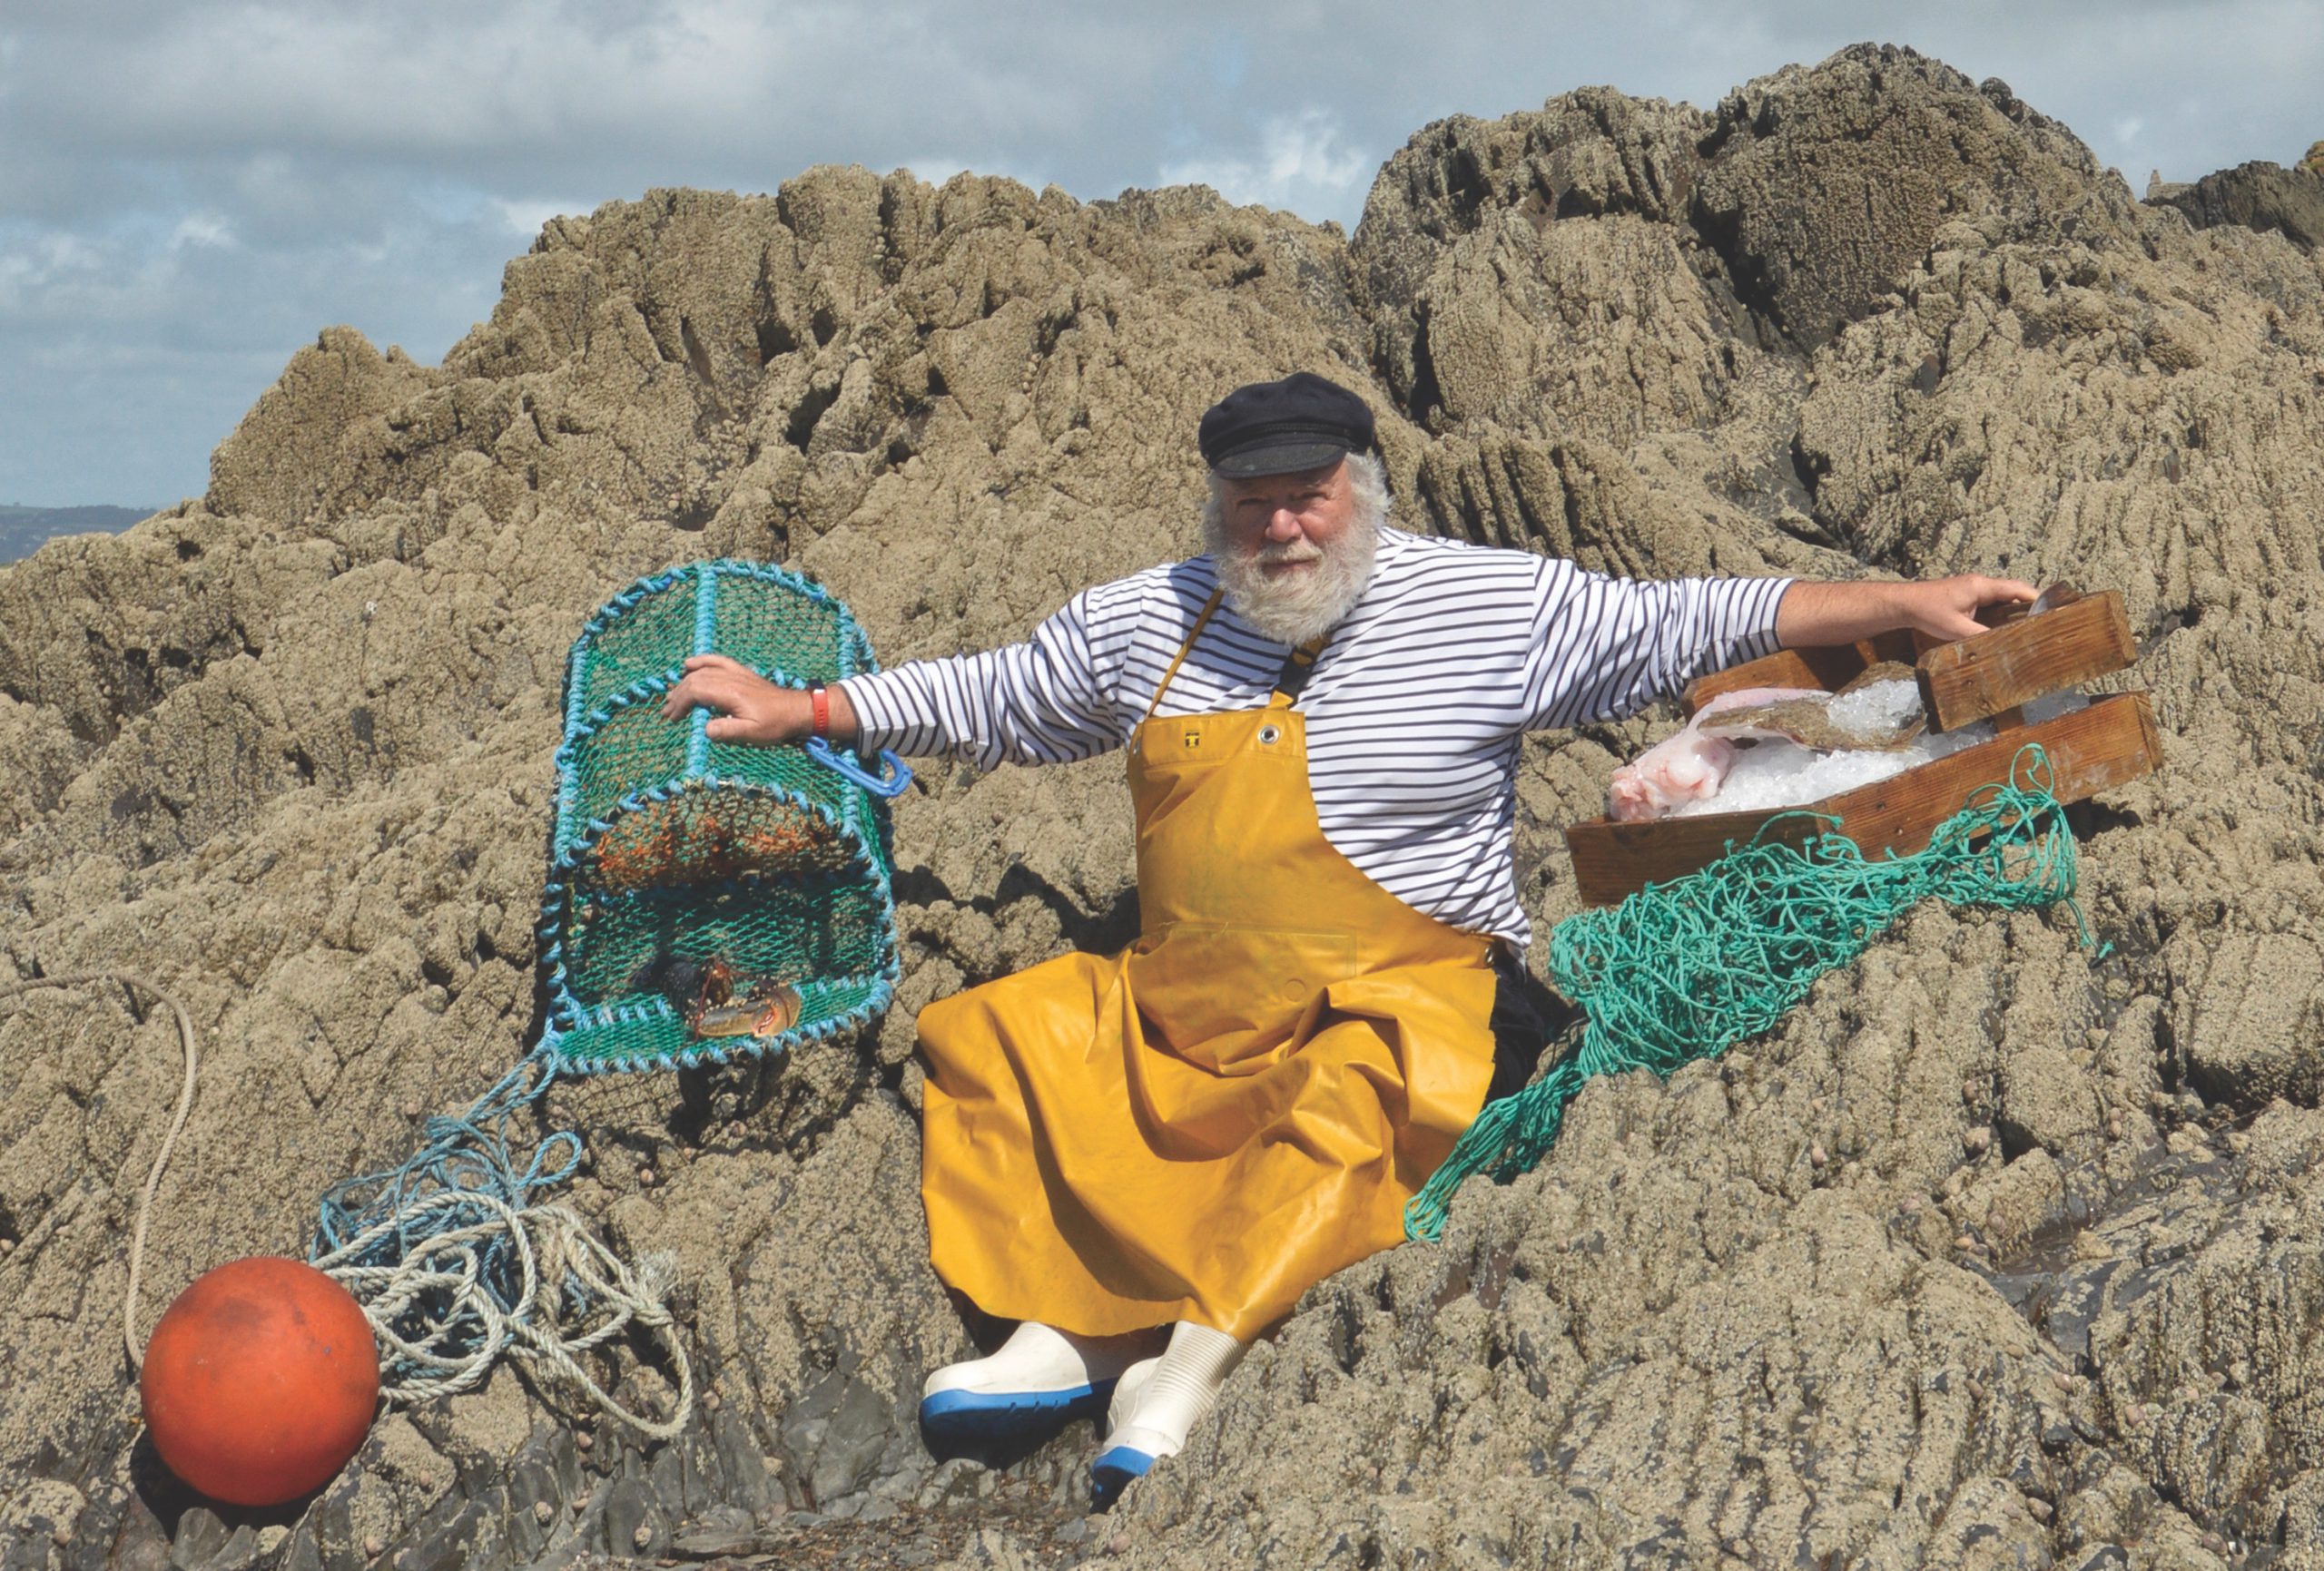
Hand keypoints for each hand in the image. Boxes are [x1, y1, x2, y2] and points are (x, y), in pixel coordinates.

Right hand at [659, 655, 809, 746]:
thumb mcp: (752, 734)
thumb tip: (704, 729)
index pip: (695, 692)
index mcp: (730, 693)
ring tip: (671, 697)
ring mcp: (735, 673)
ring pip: (701, 672)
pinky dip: (700, 661)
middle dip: (677, 696)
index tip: (673, 719)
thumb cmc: (774, 724)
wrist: (796, 709)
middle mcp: (729, 678)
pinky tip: (688, 664)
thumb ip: (727, 731)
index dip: (680, 704)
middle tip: (666, 712)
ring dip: (683, 683)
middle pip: (694, 681)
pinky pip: (716, 661)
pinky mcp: (740, 672)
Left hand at [1889, 575, 2039, 642]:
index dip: (2037, 598)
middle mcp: (1981, 584)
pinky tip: (2006, 626)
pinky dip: (2002, 611)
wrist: (1905, 603)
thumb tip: (2002, 645)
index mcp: (1981, 586)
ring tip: (2031, 626)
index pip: (2017, 589)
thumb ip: (1981, 636)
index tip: (2052, 609)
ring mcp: (1974, 589)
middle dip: (2029, 606)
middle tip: (2045, 622)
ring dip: (2015, 609)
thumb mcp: (1956, 629)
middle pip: (2014, 592)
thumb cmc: (1928, 611)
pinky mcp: (1968, 596)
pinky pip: (1992, 601)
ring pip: (2003, 597)